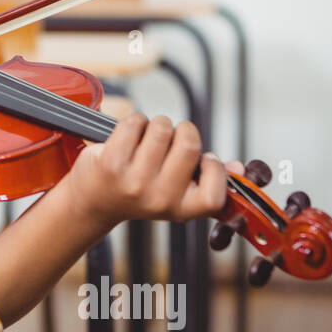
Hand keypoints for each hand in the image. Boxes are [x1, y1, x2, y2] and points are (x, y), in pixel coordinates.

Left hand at [65, 113, 239, 227]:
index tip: (204, 160)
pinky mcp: (111, 161)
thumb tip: (238, 168)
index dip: (215, 167)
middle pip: (189, 143)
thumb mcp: (176, 194)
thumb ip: (208, 180)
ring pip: (163, 128)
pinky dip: (135, 122)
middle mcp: (158, 198)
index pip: (216, 190)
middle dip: (183, 132)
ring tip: (147, 140)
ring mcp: (133, 180)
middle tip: (170, 141)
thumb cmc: (140, 192)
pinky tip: (129, 136)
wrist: (93, 201)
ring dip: (157, 125)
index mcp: (181, 209)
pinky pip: (136, 122)